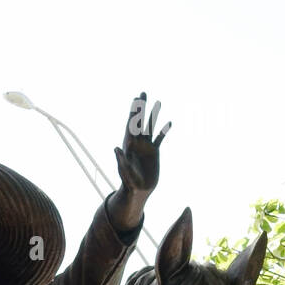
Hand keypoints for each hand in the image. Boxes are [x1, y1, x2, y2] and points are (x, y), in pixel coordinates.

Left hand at [110, 90, 169, 231]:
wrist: (139, 190)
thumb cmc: (129, 183)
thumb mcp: (124, 172)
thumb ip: (120, 160)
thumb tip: (115, 149)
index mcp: (129, 145)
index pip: (131, 125)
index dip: (133, 112)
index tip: (135, 100)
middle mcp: (138, 143)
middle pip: (140, 121)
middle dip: (141, 107)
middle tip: (143, 93)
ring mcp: (146, 146)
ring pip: (150, 127)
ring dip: (154, 115)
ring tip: (158, 102)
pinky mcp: (154, 152)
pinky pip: (160, 138)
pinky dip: (164, 131)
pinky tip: (169, 123)